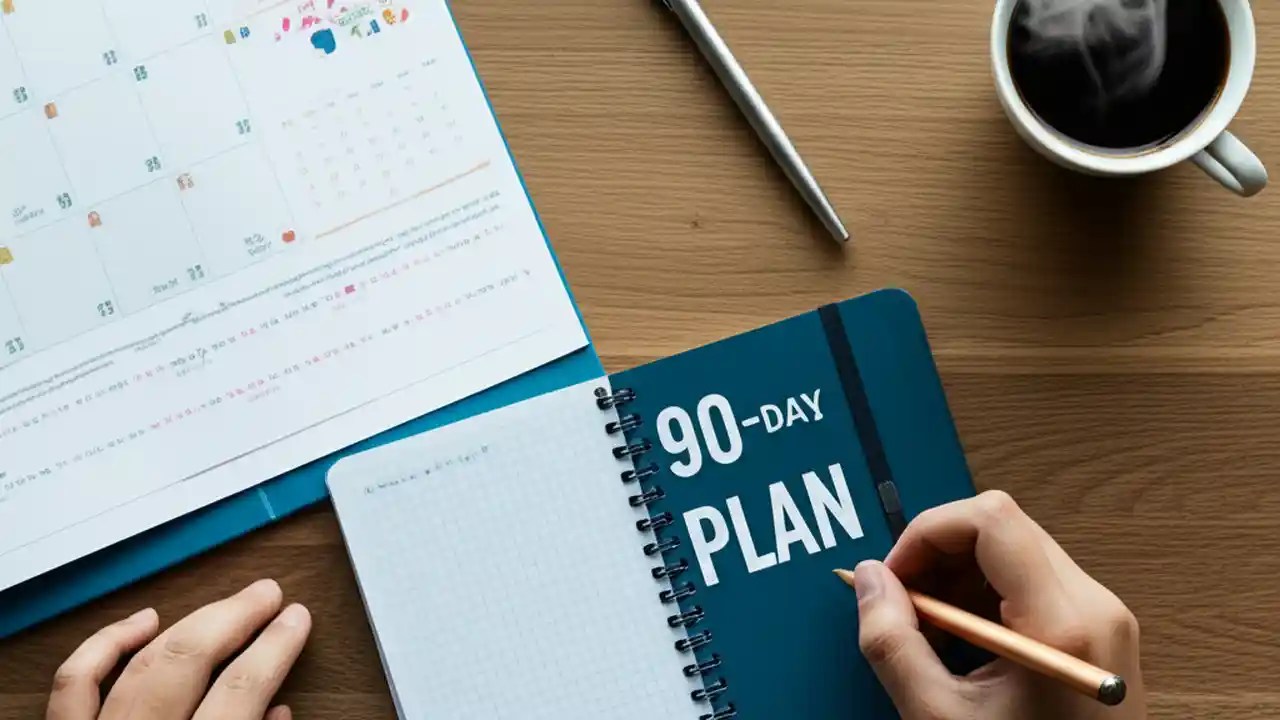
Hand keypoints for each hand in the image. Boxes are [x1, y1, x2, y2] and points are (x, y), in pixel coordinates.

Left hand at [47, 579, 310, 719]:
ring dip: (188, 623)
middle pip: (188, 661)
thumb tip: (279, 712)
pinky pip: (76, 682)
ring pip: (140, 662)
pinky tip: (142, 622)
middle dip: (234, 618)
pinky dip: (106, 645)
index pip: (241, 691)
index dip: (275, 648)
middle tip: (267, 593)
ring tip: (225, 603)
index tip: (296, 619)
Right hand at [854, 491, 1144, 719]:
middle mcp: (1094, 605)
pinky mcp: (1099, 631)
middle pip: (1001, 529)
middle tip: (903, 607)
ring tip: (931, 636)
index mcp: (1060, 623)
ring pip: (1013, 551)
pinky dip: (984, 598)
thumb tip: (869, 578)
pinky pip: (1032, 582)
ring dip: (957, 578)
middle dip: (938, 556)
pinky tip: (963, 646)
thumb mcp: (939, 717)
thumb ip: (894, 643)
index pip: (990, 519)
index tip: (893, 577)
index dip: (928, 533)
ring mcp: (1103, 617)